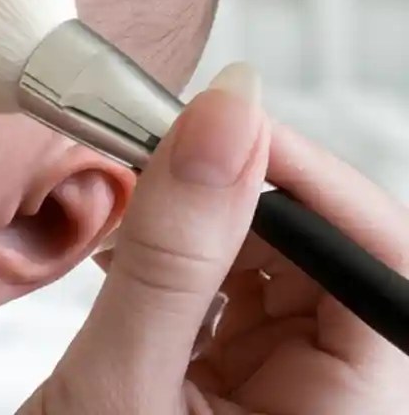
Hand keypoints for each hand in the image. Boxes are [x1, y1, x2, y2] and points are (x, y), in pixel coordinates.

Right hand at [20, 64, 408, 413]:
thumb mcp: (119, 386)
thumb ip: (174, 251)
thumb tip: (226, 117)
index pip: (383, 269)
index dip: (312, 183)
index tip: (224, 122)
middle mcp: (331, 410)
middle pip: (325, 259)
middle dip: (239, 192)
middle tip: (151, 148)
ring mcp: (282, 398)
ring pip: (271, 269)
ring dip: (196, 222)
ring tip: (122, 202)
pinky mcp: (231, 387)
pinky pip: (224, 296)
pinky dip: (170, 259)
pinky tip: (119, 246)